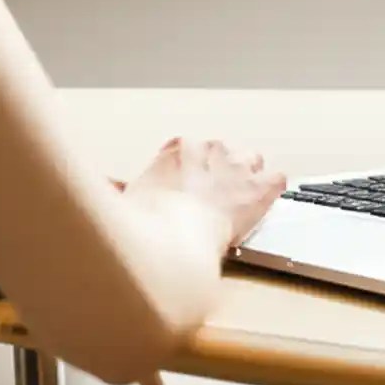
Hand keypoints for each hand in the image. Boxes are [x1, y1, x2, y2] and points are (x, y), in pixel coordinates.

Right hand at [125, 137, 286, 248]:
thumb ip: (123, 190)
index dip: (189, 170)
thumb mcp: (125, 200)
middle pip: (222, 153)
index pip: (188, 149)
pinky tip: (265, 204)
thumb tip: (108, 188)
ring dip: (247, 177)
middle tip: (211, 199)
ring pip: (251, 161)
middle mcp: (210, 149)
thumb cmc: (146, 221)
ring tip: (240, 200)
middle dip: (219, 172)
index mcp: (178, 150)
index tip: (185, 187)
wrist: (172, 235)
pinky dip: (272, 192)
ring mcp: (237, 165)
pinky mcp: (259, 186)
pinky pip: (276, 179)